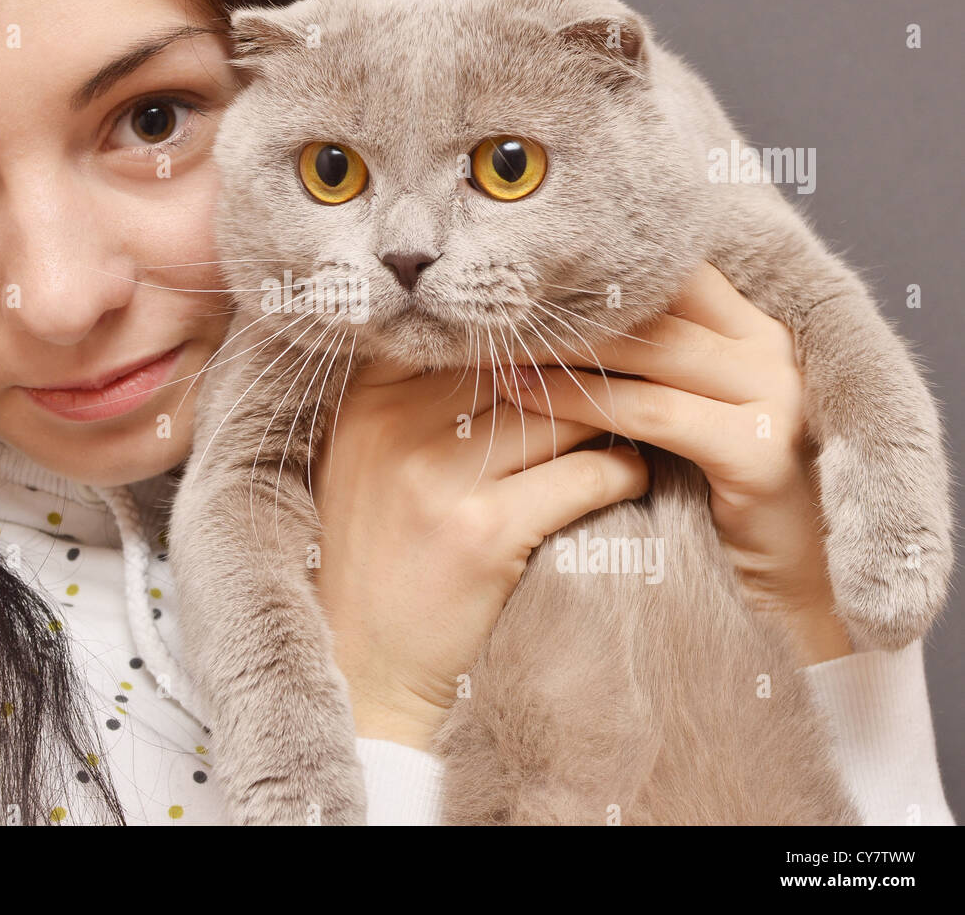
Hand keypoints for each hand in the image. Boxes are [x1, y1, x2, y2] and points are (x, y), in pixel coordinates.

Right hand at [310, 360, 649, 750]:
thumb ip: (416, 400)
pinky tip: (631, 477)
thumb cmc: (375, 557)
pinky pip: (584, 476)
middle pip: (522, 366)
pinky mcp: (485, 532)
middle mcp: (395, 425)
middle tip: (629, 381)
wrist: (365, 667)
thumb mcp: (367, 462)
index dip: (530, 334)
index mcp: (367, 400)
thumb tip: (513, 346)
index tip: (576, 340)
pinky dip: (621, 473)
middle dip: (581, 372)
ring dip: (611, 419)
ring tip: (634, 429)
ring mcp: (438, 477)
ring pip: (561, 414)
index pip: (469, 334)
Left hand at [516, 261, 851, 665]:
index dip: (590, 270)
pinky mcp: (760, 449)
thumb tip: (538, 316)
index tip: (517, 275)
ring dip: (560, 349)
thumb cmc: (707, 504)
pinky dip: (581, 401)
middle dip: (566, 306)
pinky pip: (651, 412)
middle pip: (654, 302)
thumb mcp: (675, 416)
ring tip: (491, 351)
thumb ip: (637, 363)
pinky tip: (523, 396)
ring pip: (648, 349)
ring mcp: (774, 394)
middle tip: (491, 307)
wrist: (776, 597)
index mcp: (750, 328)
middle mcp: (770, 348)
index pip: (665, 271)